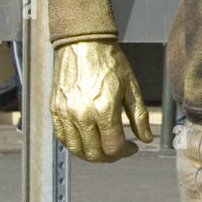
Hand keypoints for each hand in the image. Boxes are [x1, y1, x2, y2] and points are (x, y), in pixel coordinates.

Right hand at [50, 41, 152, 161]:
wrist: (84, 43)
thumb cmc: (110, 62)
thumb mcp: (132, 88)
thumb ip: (139, 116)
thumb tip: (146, 139)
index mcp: (104, 109)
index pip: (113, 147)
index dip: (126, 152)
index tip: (132, 147)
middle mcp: (82, 114)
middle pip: (94, 153)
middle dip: (110, 157)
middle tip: (119, 150)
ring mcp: (65, 113)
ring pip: (76, 149)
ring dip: (92, 154)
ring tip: (104, 148)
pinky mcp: (55, 110)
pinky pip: (62, 138)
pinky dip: (74, 145)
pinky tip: (87, 140)